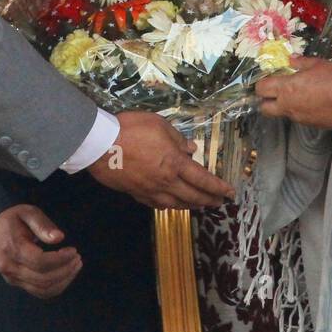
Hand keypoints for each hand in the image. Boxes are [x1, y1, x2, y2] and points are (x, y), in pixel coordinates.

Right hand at [0, 204, 82, 299]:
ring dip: (63, 280)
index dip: (60, 259)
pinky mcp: (16, 283)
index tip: (73, 251)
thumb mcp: (27, 213)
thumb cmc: (12, 219)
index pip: (40, 261)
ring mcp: (12, 278)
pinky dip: (56, 287)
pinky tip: (66, 276)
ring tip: (75, 266)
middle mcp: (10, 267)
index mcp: (12, 248)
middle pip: (43, 278)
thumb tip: (59, 238)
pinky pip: (39, 292)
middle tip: (77, 258)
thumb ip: (43, 225)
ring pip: (42, 289)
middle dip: (65, 270)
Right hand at [87, 112, 233, 209]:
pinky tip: (171, 205)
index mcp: (175, 163)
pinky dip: (169, 206)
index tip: (230, 192)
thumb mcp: (159, 125)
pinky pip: (157, 204)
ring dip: (191, 205)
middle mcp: (166, 181)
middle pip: (193, 196)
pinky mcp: (136, 193)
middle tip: (219, 203)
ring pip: (176, 204)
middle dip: (209, 200)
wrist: (100, 145)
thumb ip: (177, 139)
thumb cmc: (131, 129)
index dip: (218, 187)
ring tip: (200, 205)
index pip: (203, 179)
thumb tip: (191, 150)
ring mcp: (150, 190)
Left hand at [256, 56, 331, 128]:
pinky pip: (296, 118)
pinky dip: (298, 110)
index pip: (261, 89)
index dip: (261, 84)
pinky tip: (311, 102)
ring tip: (297, 95)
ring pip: (280, 114)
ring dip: (282, 106)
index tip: (268, 78)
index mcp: (286, 88)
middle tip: (274, 91)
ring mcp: (297, 117)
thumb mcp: (317, 64)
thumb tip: (290, 59)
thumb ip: (300, 62)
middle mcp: (287, 105)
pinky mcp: (308, 125)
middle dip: (265, 100)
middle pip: (264, 108)